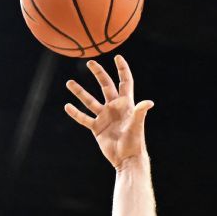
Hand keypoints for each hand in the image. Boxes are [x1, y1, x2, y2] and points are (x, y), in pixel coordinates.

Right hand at [65, 55, 153, 169]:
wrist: (126, 158)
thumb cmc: (135, 142)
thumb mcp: (137, 126)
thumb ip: (140, 112)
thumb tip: (149, 102)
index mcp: (126, 104)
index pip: (125, 82)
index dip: (122, 69)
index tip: (117, 57)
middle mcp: (114, 107)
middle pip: (106, 86)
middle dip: (99, 73)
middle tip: (90, 62)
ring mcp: (104, 117)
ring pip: (90, 100)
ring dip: (80, 92)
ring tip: (69, 82)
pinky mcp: (97, 128)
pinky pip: (84, 118)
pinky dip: (76, 113)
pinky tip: (67, 106)